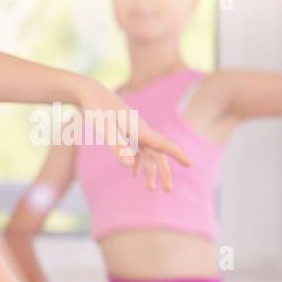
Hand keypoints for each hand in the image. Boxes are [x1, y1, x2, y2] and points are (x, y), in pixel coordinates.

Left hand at [74, 80, 191, 190]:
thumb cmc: (96, 108)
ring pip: (148, 154)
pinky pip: (138, 150)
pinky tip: (135, 174)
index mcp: (140, 130)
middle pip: (158, 154)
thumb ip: (117, 147)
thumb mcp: (104, 128)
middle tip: (168, 190)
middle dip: (163, 172)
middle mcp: (141, 132)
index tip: (191, 164)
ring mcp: (134, 132)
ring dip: (150, 171)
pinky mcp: (126, 132)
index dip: (177, 154)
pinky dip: (139, 163)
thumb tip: (129, 167)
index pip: (163, 144)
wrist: (90, 92)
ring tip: (150, 189)